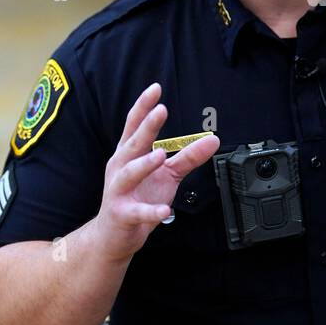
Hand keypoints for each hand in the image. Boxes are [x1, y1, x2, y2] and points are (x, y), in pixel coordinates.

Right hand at [93, 82, 220, 261]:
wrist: (112, 236)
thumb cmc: (138, 198)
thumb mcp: (167, 175)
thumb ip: (188, 156)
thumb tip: (213, 140)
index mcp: (128, 155)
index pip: (134, 125)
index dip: (144, 106)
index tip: (156, 88)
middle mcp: (120, 168)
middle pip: (133, 143)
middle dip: (146, 126)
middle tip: (161, 110)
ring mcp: (119, 191)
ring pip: (130, 174)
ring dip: (144, 164)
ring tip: (160, 155)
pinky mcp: (122, 214)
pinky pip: (138, 212)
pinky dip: (151, 211)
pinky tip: (165, 210)